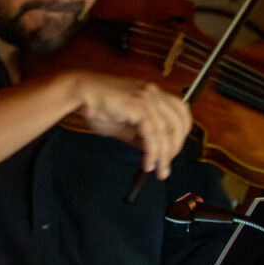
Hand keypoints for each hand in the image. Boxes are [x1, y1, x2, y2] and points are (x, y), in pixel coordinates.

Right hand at [70, 72, 192, 178]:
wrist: (80, 94)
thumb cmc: (99, 106)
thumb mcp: (126, 124)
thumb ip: (141, 135)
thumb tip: (153, 152)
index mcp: (153, 93)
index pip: (181, 111)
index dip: (183, 133)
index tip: (174, 151)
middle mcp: (154, 93)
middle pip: (178, 123)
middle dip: (175, 148)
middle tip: (166, 166)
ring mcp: (147, 99)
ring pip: (166, 132)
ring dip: (164, 156)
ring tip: (158, 171)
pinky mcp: (138, 107)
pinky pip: (152, 135)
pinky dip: (153, 153)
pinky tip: (147, 164)